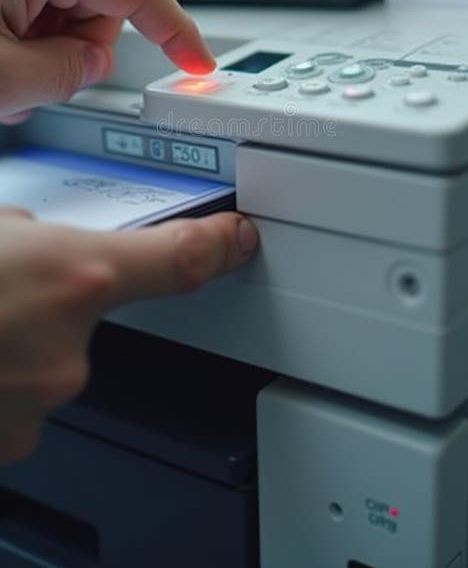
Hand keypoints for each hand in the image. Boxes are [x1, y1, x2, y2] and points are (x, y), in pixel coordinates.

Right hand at [0, 207, 257, 462]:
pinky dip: (3, 379)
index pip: (179, 260)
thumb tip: (37, 242)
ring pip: (51, 364)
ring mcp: (41, 403)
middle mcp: (71, 351)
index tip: (233, 241)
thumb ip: (34, 237)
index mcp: (75, 281)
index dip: (215, 248)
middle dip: (52, 303)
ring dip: (19, 343)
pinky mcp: (11, 441)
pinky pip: (21, 401)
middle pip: (92, 317)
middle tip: (6, 289)